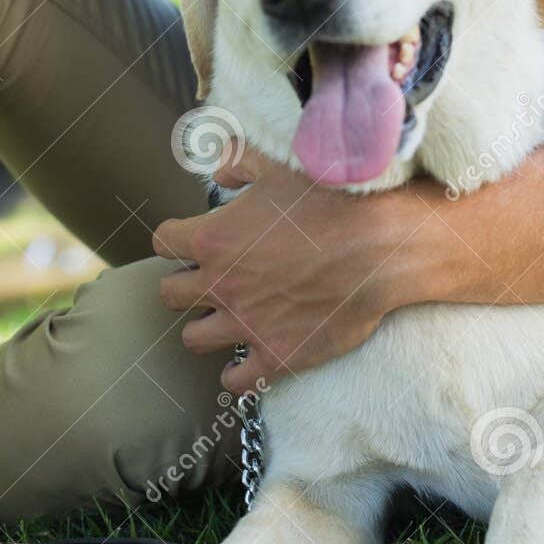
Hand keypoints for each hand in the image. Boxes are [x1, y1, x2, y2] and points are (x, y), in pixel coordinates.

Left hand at [154, 142, 453, 392]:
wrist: (380, 246)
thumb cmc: (331, 199)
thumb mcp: (279, 163)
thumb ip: (238, 162)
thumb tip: (221, 171)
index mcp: (214, 238)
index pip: (163, 243)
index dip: (176, 239)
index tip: (192, 239)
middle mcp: (220, 285)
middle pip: (170, 295)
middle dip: (186, 284)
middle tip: (211, 277)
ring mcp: (246, 324)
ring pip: (193, 338)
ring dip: (206, 326)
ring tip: (227, 316)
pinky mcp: (276, 356)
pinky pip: (236, 381)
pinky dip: (237, 373)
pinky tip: (247, 360)